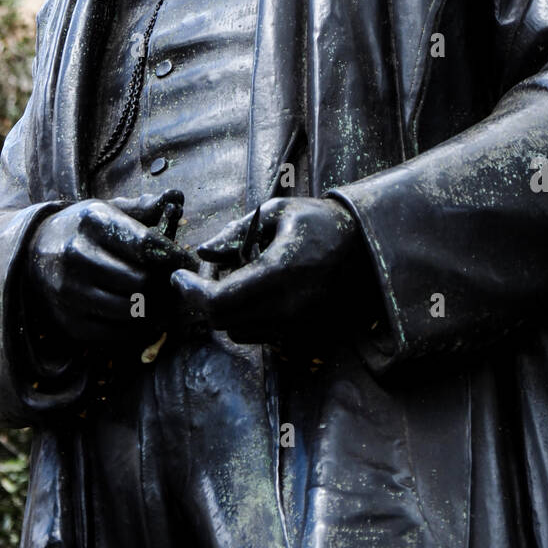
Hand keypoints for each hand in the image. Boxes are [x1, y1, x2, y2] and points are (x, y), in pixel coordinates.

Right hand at [27, 190, 196, 343]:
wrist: (32, 252)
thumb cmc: (82, 230)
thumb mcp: (107, 209)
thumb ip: (143, 207)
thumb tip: (176, 198)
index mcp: (92, 221)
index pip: (145, 243)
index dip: (173, 256)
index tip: (187, 263)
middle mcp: (77, 255)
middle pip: (141, 281)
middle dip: (164, 286)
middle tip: (175, 287)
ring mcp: (70, 291)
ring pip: (130, 310)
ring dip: (153, 310)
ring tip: (162, 302)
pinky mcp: (68, 321)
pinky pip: (115, 333)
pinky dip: (135, 329)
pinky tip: (141, 317)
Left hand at [170, 197, 370, 346]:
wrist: (368, 249)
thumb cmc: (321, 223)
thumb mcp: (277, 213)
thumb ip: (236, 233)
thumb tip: (204, 251)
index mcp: (279, 273)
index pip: (218, 299)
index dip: (191, 291)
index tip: (179, 275)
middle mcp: (287, 307)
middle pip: (223, 321)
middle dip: (203, 299)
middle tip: (201, 274)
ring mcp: (297, 325)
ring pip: (239, 331)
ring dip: (225, 309)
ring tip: (233, 277)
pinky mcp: (304, 334)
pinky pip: (261, 334)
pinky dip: (246, 316)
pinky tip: (254, 290)